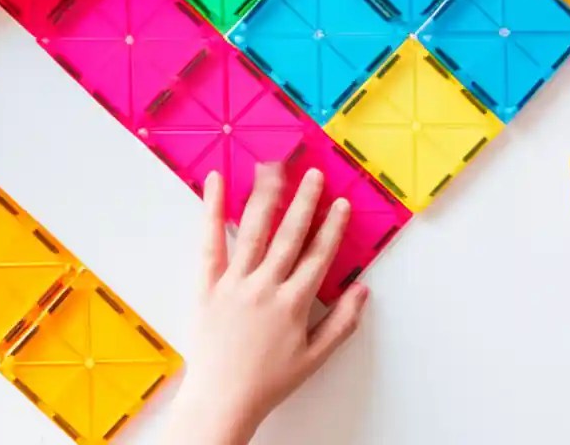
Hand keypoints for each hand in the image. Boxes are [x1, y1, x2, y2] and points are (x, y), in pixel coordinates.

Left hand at [162, 164, 369, 444]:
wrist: (222, 400)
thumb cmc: (268, 382)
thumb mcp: (314, 358)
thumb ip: (342, 323)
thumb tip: (362, 290)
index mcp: (294, 303)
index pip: (319, 255)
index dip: (332, 227)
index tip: (341, 204)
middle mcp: (266, 286)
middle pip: (290, 235)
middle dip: (305, 201)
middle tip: (314, 175)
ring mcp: (235, 283)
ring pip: (254, 230)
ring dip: (267, 196)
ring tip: (275, 169)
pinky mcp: (207, 285)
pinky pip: (210, 241)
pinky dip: (211, 210)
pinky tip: (215, 183)